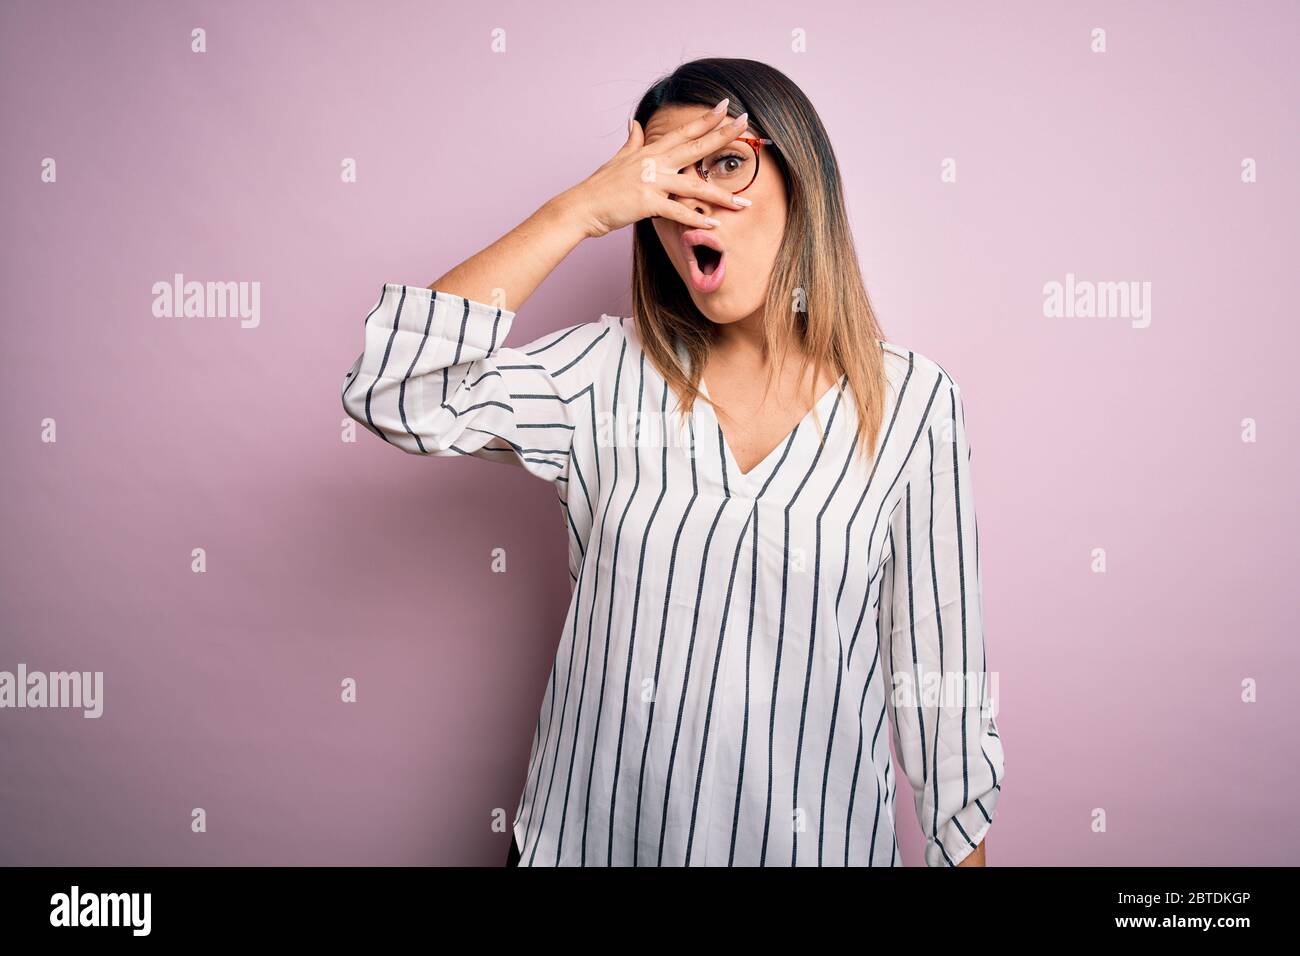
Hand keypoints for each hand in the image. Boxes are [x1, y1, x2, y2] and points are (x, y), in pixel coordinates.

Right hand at [559, 103, 753, 239]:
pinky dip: (696, 220)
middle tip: (745, 124)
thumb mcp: (618, 159)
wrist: (581, 206)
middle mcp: (654, 162)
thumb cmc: (600, 186)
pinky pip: (677, 211)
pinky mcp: (647, 203)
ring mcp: (652, 182)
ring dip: (722, 196)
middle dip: (722, 135)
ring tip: (744, 204)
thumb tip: (633, 123)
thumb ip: (631, 141)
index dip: (705, 119)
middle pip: (695, 147)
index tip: (725, 106)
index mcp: (650, 151)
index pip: (684, 131)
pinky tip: (714, 226)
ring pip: (694, 187)